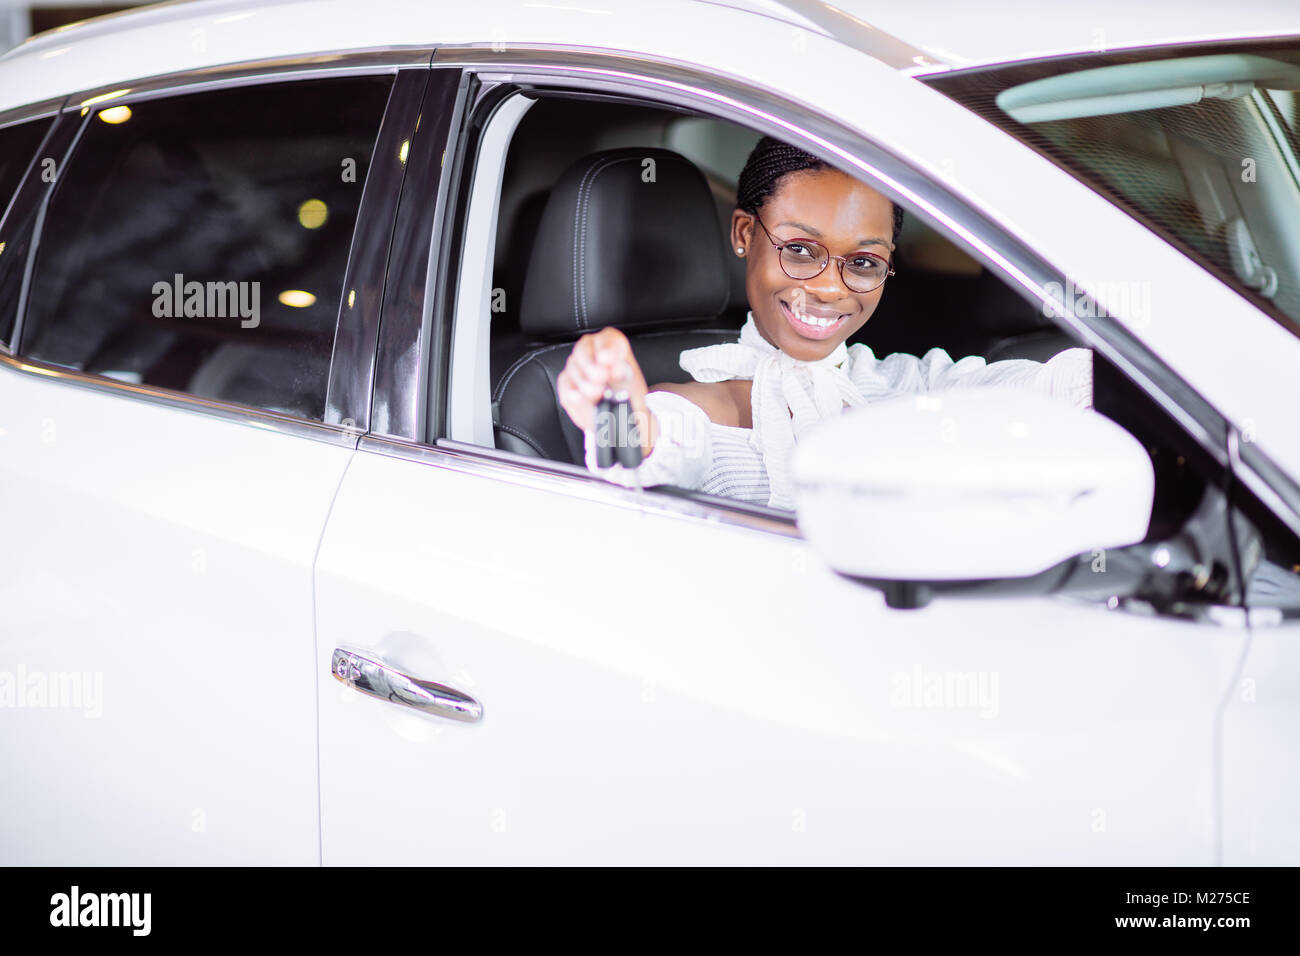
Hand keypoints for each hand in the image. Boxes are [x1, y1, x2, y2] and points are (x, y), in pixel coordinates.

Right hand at [557, 327, 657, 456]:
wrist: (618, 416)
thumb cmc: (627, 396)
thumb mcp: (632, 388)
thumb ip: (623, 378)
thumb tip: (617, 373)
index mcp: (613, 345)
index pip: (609, 338)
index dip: (608, 348)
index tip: (608, 360)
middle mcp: (592, 351)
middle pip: (584, 349)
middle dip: (591, 365)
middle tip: (601, 378)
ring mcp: (577, 365)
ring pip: (573, 367)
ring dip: (584, 381)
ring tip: (597, 393)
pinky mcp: (567, 383)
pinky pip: (565, 384)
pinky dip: (573, 392)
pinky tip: (582, 398)